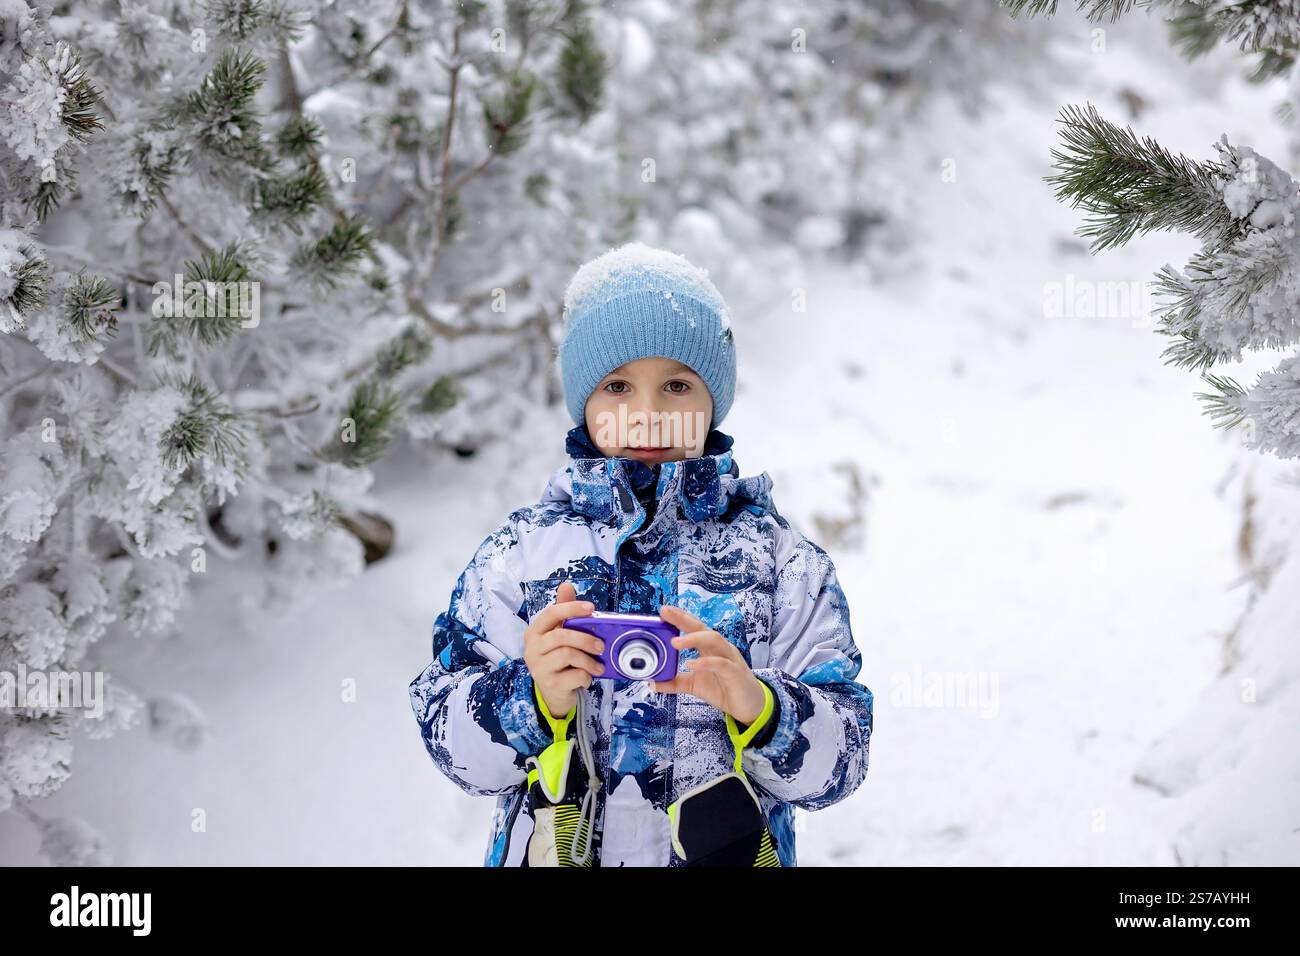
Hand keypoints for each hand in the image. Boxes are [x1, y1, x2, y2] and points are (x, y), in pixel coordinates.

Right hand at [523, 581, 603, 717]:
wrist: (552, 693)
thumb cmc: (557, 660)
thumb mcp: (559, 635)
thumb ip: (563, 612)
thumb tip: (566, 585)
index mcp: (535, 632)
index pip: (551, 613)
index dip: (571, 608)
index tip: (591, 608)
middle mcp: (532, 648)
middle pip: (561, 636)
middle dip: (585, 639)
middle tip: (601, 645)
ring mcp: (539, 667)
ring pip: (568, 655)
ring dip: (589, 660)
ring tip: (599, 666)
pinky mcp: (549, 684)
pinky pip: (574, 676)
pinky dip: (586, 676)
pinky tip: (587, 677)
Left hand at [653, 604, 766, 725]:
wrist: (749, 706)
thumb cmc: (724, 689)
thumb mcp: (694, 685)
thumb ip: (674, 682)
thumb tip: (652, 682)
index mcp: (710, 648)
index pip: (694, 628)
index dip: (679, 618)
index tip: (663, 611)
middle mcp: (720, 649)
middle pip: (702, 628)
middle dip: (683, 619)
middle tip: (665, 613)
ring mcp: (729, 659)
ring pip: (714, 639)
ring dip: (694, 638)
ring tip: (675, 642)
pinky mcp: (735, 673)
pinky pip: (722, 664)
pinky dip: (706, 663)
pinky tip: (692, 664)